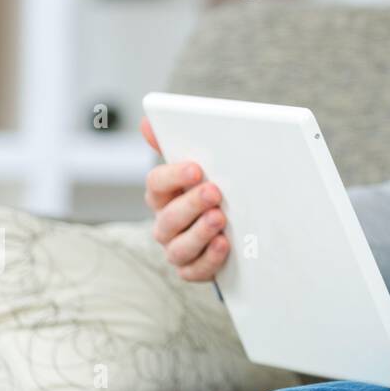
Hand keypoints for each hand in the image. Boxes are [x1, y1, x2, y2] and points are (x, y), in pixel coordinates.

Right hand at [141, 115, 229, 281]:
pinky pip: (194, 270)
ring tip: (220, 219)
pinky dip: (208, 259)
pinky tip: (224, 245)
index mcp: (165, 194)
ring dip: (198, 233)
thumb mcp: (203, 166)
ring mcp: (177, 248)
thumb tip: (148, 120)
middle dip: (190, 204)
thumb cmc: (215, 189)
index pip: (156, 183)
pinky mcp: (193, 269)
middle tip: (214, 192)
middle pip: (167, 217)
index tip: (196, 169)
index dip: (173, 176)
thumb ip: (176, 143)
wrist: (241, 227)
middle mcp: (166, 222)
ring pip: (177, 247)